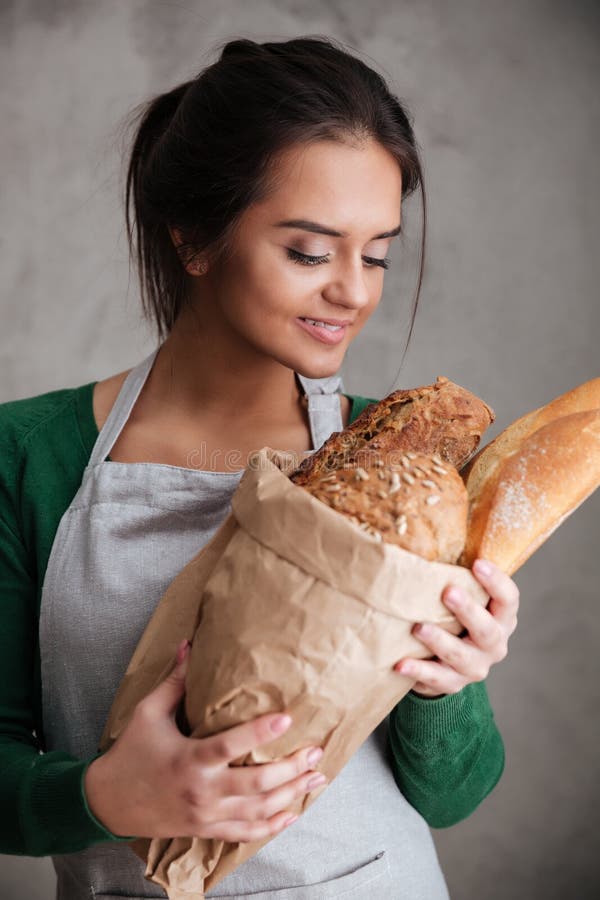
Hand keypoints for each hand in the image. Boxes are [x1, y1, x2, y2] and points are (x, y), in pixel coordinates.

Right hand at [84, 641, 326, 841]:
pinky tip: (293, 812)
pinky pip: (245, 832)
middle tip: (316, 750)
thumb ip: (175, 681)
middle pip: (256, 785)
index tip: (288, 718)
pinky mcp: (206, 829)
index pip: (230, 746)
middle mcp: (201, 791)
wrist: (109, 803)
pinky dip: (272, 825)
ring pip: (258, 810)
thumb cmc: (131, 752)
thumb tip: (190, 643)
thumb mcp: (148, 713)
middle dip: (291, 768)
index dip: (260, 732)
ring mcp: (206, 815)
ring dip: (292, 794)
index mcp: (188, 760)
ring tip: (317, 777)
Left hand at [393, 558, 518, 697]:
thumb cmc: (453, 616)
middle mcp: (494, 644)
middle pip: (488, 630)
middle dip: (468, 611)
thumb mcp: (463, 597)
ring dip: (440, 641)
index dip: (497, 582)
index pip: (509, 599)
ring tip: (419, 628)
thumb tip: (424, 532)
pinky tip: (400, 663)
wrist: (446, 663)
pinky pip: (437, 679)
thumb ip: (454, 575)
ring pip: (462, 657)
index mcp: (502, 617)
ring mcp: (475, 666)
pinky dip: (418, 670)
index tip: (478, 563)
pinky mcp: (453, 683)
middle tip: (448, 592)